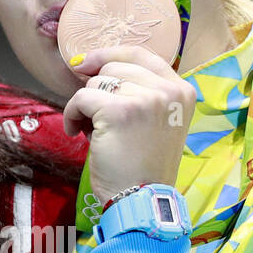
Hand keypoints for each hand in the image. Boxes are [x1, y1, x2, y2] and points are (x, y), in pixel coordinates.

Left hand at [62, 45, 195, 202]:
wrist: (141, 199)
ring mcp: (146, 99)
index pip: (140, 54)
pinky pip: (80, 98)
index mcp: (181, 91)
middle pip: (114, 66)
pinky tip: (78, 134)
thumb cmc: (141, 165)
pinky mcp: (120, 110)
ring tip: (96, 131)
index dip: (108, 55)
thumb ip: (137, 91)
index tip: (85, 64)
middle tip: (99, 120)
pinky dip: (71, 115)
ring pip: (95, 82)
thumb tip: (87, 64)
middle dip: (97, 90)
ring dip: (85, 106)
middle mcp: (169, 91)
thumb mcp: (153, 120)